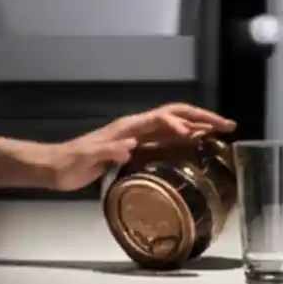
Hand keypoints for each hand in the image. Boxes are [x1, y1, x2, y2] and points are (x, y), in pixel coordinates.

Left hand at [37, 103, 235, 191]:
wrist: (54, 167)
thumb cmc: (69, 163)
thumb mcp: (86, 159)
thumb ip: (107, 151)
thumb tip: (128, 147)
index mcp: (127, 127)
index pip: (162, 119)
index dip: (181, 124)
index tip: (197, 136)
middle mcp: (135, 128)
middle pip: (175, 116)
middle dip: (202, 118)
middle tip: (228, 126)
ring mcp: (135, 138)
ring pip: (174, 127)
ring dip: (198, 127)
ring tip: (221, 133)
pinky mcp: (133, 150)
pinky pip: (165, 141)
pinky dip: (184, 141)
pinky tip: (196, 148)